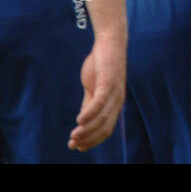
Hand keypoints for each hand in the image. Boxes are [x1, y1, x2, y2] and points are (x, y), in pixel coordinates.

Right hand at [70, 31, 125, 151]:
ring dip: (86, 130)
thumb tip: (81, 122)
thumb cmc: (101, 66)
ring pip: (101, 118)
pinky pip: (99, 102)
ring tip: (74, 136)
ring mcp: (114, 92)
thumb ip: (89, 104)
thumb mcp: (93, 89)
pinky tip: (79, 121)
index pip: (106, 129)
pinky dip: (89, 114)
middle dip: (88, 139)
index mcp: (115, 105)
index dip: (93, 141)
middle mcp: (117, 101)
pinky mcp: (108, 83)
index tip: (79, 147)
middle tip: (73, 144)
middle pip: (104, 128)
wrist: (110, 43)